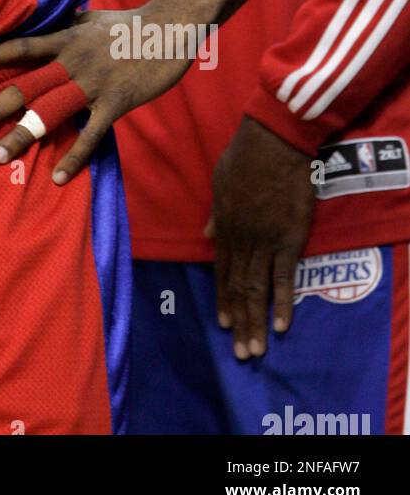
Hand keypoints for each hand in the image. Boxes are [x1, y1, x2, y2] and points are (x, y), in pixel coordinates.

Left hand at [0, 9, 193, 181]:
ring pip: (50, 111)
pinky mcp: (116, 102)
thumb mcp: (95, 17)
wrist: (171, 26)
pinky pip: (91, 134)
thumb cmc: (133, 22)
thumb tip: (59, 18)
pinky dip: (73, 156)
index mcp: (66, 39)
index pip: (20, 48)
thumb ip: (72, 23)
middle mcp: (73, 61)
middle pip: (27, 85)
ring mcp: (94, 83)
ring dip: (21, 134)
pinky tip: (56, 176)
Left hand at [206, 117, 315, 359]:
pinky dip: (282, 303)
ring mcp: (265, 242)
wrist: (272, 142)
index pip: (221, 271)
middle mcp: (241, 240)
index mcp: (224, 227)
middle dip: (239, 322)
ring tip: (256, 349)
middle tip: (240, 352)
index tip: (224, 324)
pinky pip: (284, 277)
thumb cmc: (244, 157)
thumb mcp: (220, 183)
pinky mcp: (289, 239)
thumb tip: (205, 236)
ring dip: (256, 321)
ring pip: (257, 289)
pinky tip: (281, 325)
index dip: (223, 299)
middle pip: (238, 287)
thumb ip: (215, 214)